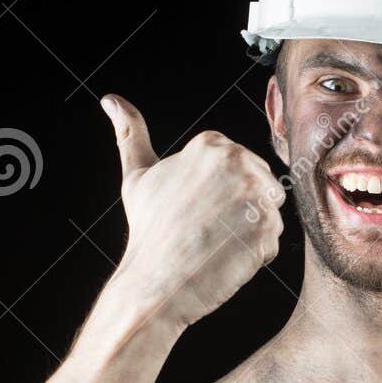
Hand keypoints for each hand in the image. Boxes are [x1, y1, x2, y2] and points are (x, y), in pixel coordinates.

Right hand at [101, 94, 284, 328]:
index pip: (240, 166)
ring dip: (248, 232)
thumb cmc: (148, 231)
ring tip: (215, 242)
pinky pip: (271, 241)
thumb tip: (110, 99)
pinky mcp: (269, 228)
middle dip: (240, 210)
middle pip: (260, 186)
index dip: (220, 194)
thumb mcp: (137, 176)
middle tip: (204, 229)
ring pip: (267, 213)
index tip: (196, 209)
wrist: (156, 283)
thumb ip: (131, 133)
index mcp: (212, 145)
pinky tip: (224, 258)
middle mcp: (238, 162)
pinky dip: (253, 255)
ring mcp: (256, 195)